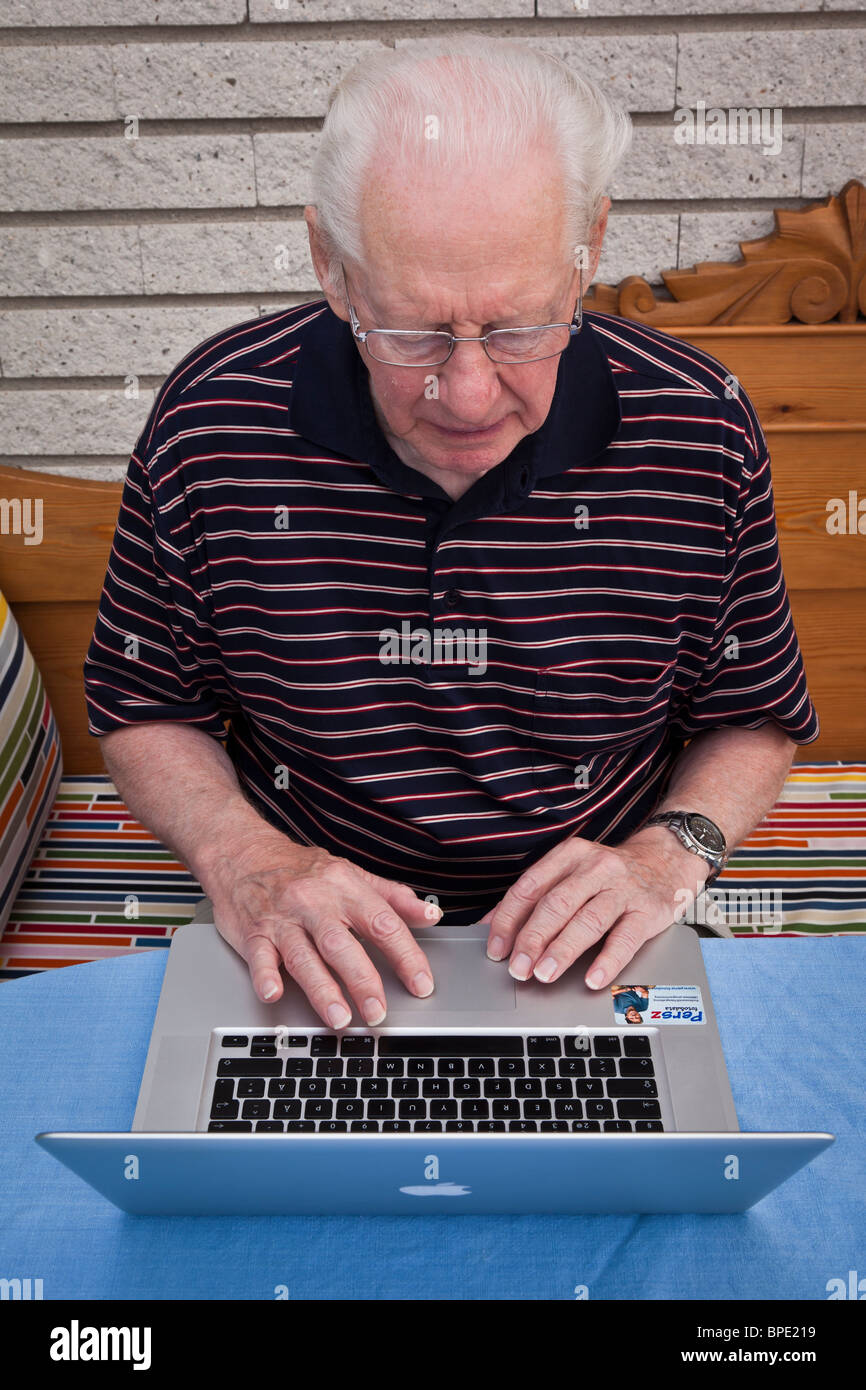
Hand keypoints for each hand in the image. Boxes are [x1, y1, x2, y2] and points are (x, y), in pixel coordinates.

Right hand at [205, 839, 440, 1026]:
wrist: (242, 852)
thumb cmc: (301, 868)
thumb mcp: (351, 874)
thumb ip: (392, 897)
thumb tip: (431, 915)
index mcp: (344, 887)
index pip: (383, 922)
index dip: (405, 955)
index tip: (421, 984)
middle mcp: (314, 902)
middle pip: (342, 944)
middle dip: (363, 980)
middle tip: (378, 1011)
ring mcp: (282, 918)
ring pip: (304, 956)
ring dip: (322, 989)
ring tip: (340, 1018)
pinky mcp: (253, 933)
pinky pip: (259, 956)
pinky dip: (265, 975)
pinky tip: (273, 993)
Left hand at [480, 826, 708, 990]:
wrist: (666, 860)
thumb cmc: (610, 874)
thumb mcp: (572, 872)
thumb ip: (536, 896)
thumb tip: (493, 926)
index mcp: (569, 855)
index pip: (530, 887)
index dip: (509, 919)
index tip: (496, 948)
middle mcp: (595, 868)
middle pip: (556, 904)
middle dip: (532, 938)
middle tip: (517, 967)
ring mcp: (623, 889)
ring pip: (587, 921)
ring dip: (562, 950)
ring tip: (544, 974)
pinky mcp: (648, 910)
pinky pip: (625, 939)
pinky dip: (607, 961)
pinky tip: (593, 979)